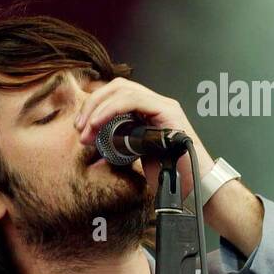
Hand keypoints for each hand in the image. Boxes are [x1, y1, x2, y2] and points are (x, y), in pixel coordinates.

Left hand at [74, 76, 214, 199]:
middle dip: (92, 103)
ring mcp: (164, 105)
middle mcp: (156, 104)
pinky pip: (134, 100)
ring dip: (98, 108)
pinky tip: (99, 123)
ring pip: (123, 89)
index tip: (81, 127)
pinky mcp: (168, 111)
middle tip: (80, 128)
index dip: (94, 105)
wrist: (193, 188)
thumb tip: (93, 144)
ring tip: (87, 130)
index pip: (116, 94)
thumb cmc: (170, 176)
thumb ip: (118, 145)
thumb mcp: (135, 156)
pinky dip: (112, 109)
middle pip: (117, 86)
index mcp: (148, 111)